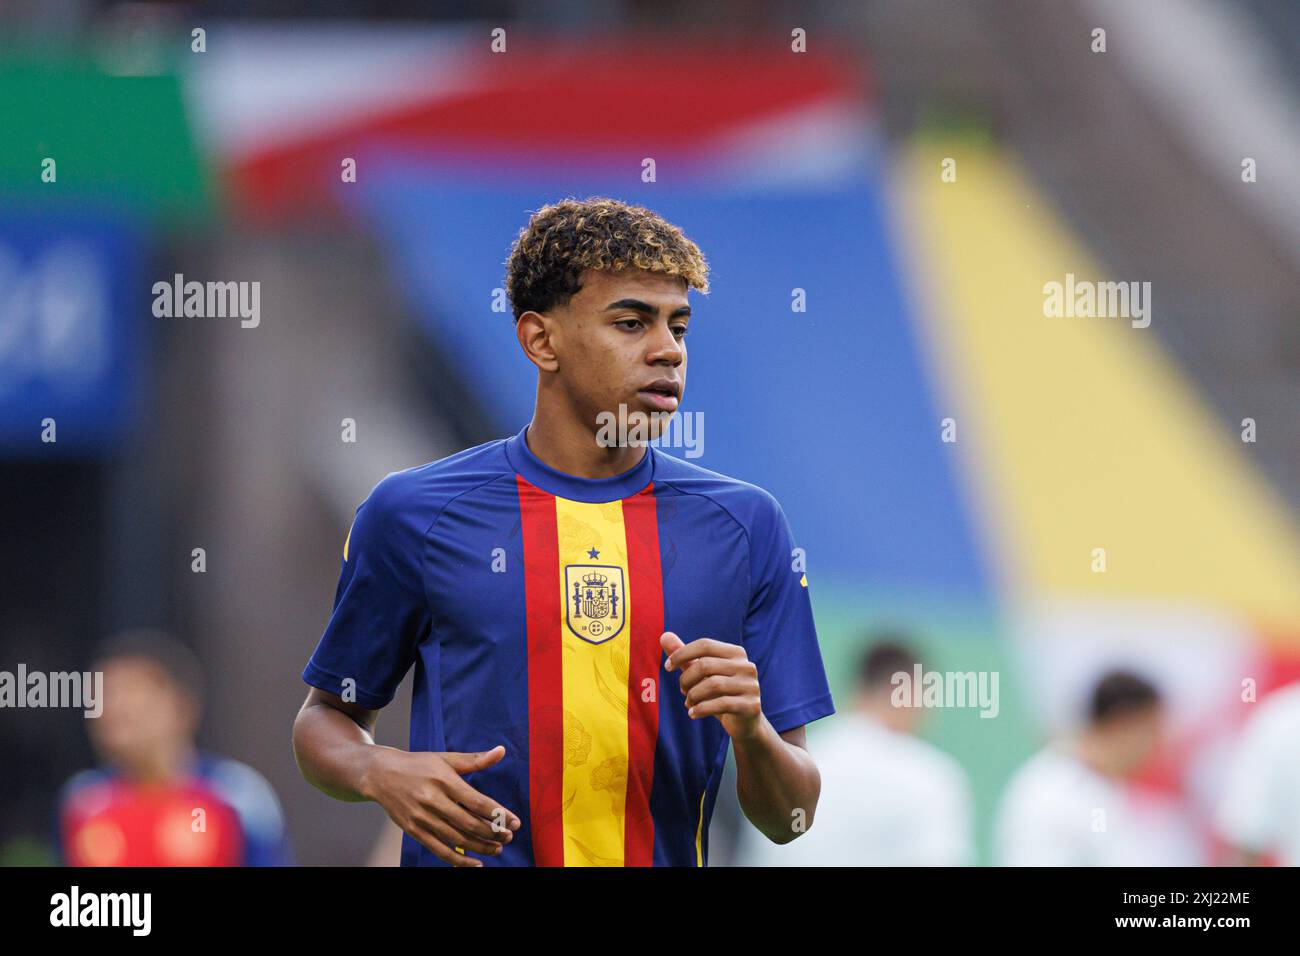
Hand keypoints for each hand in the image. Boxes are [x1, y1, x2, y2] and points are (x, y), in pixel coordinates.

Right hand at [361, 745, 521, 866]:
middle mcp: (433, 800)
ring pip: (457, 839)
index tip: (515, 823)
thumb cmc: (419, 765)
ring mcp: (422, 817)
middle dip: (492, 833)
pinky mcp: (414, 830)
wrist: (381, 774)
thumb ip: (476, 760)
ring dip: (480, 847)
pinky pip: (439, 850)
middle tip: (508, 837)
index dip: (499, 815)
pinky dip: (458, 861)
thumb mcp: (447, 759)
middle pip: (469, 823)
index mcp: (445, 780)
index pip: (478, 802)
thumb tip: (502, 751)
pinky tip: (475, 863)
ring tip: (497, 848)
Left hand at [661, 632, 764, 740]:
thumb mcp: (702, 674)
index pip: (705, 644)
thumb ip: (685, 656)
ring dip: (693, 696)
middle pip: (706, 665)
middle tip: (682, 690)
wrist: (744, 722)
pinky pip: (721, 704)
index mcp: (736, 653)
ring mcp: (751, 685)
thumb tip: (664, 635)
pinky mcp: (751, 705)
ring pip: (713, 685)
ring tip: (688, 703)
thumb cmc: (720, 693)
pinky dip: (701, 709)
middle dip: (687, 679)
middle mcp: (747, 666)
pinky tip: (693, 714)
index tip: (667, 667)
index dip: (682, 654)